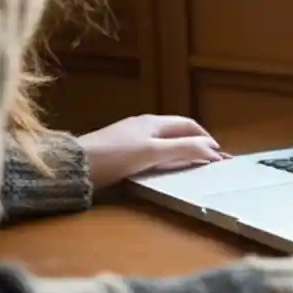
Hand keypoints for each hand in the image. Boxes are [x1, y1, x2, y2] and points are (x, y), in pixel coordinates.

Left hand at [78, 114, 227, 187]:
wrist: (74, 165)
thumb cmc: (115, 156)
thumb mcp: (153, 153)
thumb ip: (183, 149)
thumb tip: (212, 150)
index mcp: (154, 122)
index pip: (189, 125)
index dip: (206, 138)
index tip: (218, 155)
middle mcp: (144, 126)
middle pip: (178, 132)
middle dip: (196, 145)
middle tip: (208, 162)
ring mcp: (131, 137)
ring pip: (164, 142)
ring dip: (181, 152)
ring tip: (191, 167)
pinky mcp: (120, 150)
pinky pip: (151, 151)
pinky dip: (165, 159)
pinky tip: (163, 170)